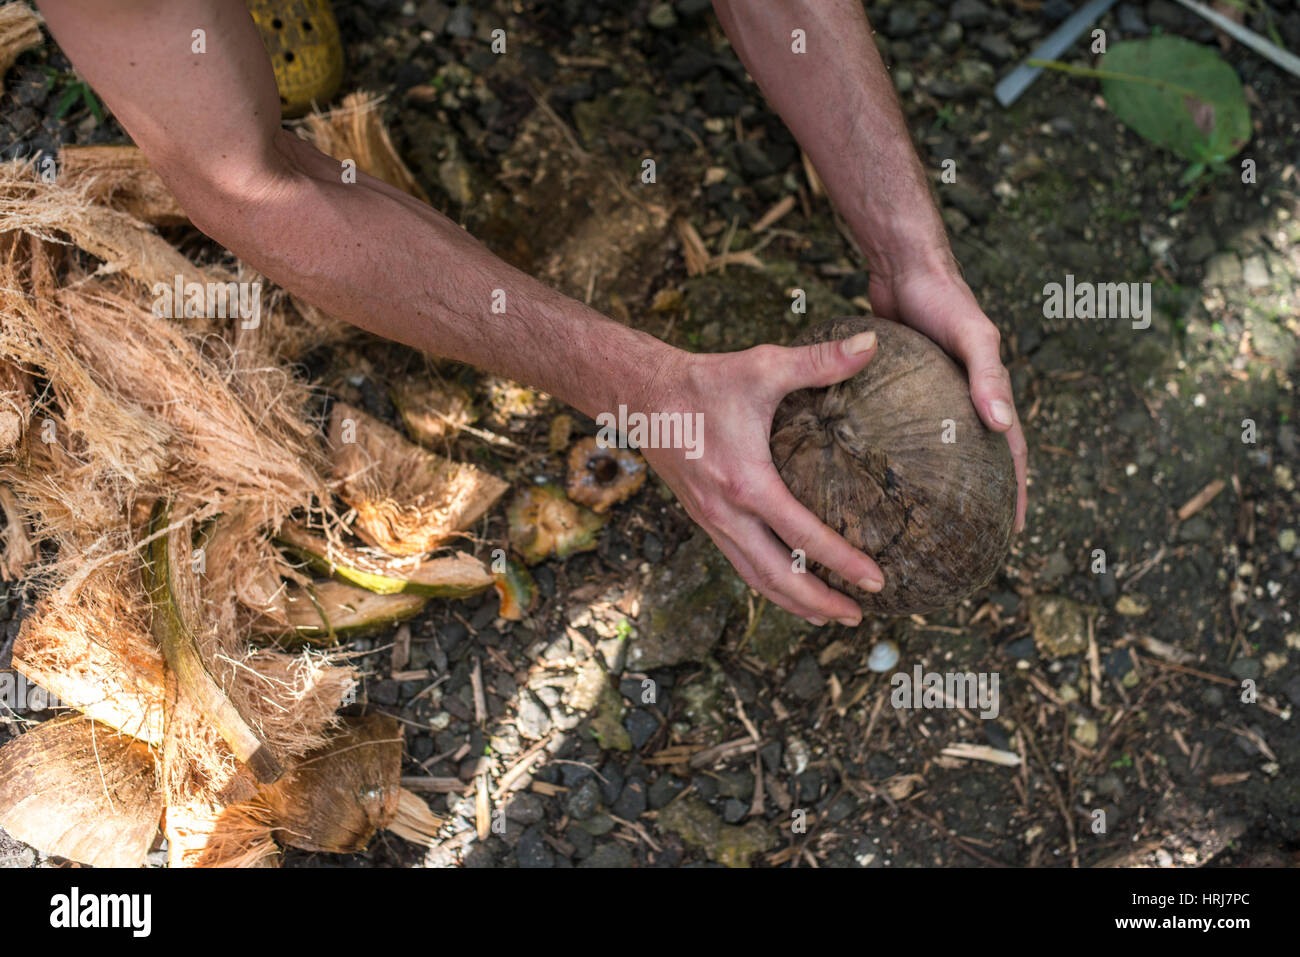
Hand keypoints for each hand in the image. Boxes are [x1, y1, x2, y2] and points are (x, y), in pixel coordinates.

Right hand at [635, 333, 885, 626]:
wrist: (642, 395)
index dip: (842, 562)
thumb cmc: (704, 381)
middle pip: (777, 577)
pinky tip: (791, 587)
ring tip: (831, 615)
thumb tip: (871, 345)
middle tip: (859, 616)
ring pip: (755, 579)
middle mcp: (726, 512)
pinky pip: (741, 565)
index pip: (802, 536)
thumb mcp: (763, 365)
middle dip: (820, 602)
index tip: (876, 580)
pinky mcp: (704, 519)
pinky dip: (770, 584)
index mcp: (746, 482)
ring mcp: (712, 520)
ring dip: (794, 602)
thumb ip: (819, 360)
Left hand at [868, 264, 1027, 532]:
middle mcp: (961, 403)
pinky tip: (871, 483)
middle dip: (974, 502)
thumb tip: (1002, 425)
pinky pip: (896, 434)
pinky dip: (893, 458)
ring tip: (917, 526)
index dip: (1012, 495)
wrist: (903, 265)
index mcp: (987, 396)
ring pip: (934, 453)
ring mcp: (928, 399)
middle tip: (961, 544)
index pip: (1008, 456)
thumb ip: (988, 376)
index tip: (1009, 536)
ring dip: (932, 487)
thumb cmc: (944, 298)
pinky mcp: (895, 392)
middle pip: (972, 462)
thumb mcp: (973, 337)